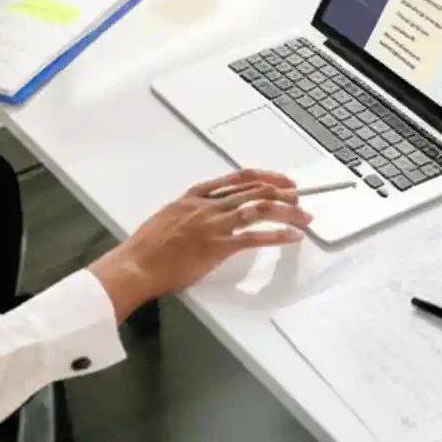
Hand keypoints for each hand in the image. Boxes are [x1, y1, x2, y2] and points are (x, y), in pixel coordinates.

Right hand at [88, 170, 310, 321]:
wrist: (138, 264)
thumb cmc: (148, 246)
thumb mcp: (169, 216)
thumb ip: (190, 211)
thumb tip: (207, 214)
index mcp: (195, 196)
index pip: (238, 178)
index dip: (265, 178)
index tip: (281, 181)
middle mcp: (208, 205)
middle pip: (254, 191)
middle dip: (282, 194)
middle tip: (299, 199)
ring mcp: (214, 225)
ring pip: (259, 209)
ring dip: (287, 212)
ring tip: (304, 217)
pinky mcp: (218, 247)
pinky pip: (255, 238)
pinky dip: (278, 236)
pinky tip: (292, 238)